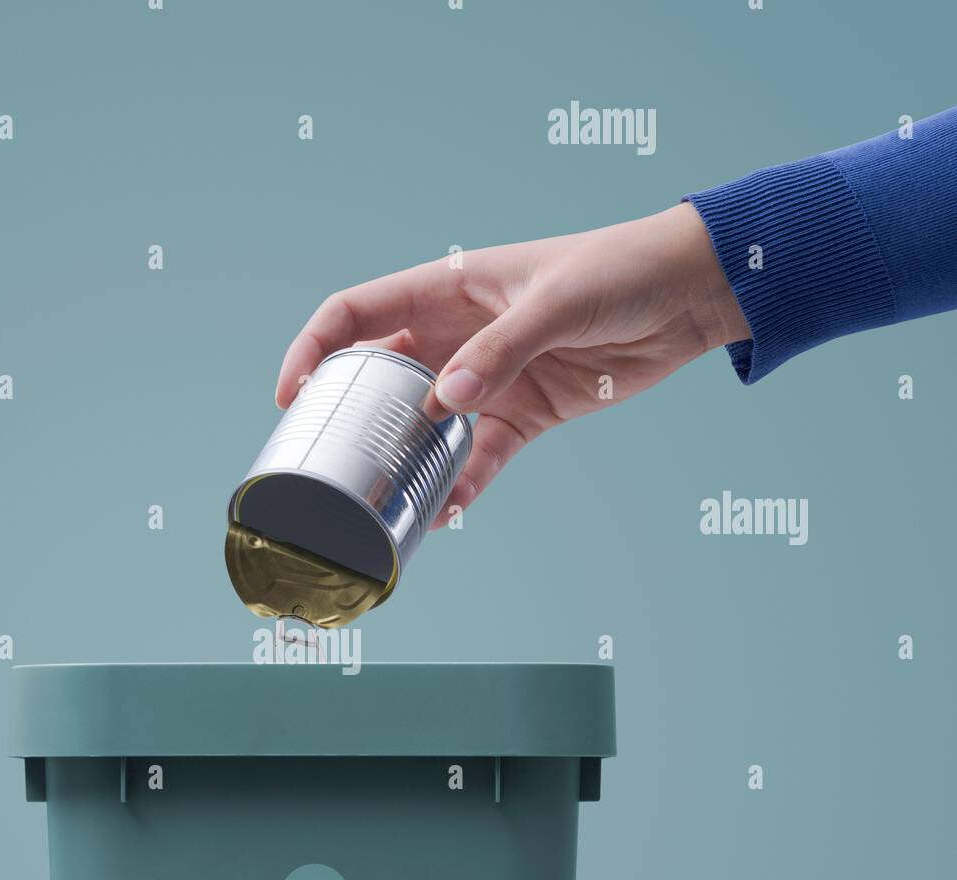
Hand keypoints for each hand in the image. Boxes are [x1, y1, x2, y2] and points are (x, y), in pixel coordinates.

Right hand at [275, 203, 749, 525]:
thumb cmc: (619, 269)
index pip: (358, 313)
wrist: (688, 292)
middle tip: (334, 462)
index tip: (292, 395)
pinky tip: (448, 510)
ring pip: (428, 427)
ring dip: (408, 461)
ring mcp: (487, 379)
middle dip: (355, 418)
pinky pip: (480, 456)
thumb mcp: (556, 302)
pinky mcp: (523, 416)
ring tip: (387, 499)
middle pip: (383, 378)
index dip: (316, 348)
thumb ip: (500, 350)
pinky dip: (463, 483)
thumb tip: (446, 402)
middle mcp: (456, 335)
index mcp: (447, 288)